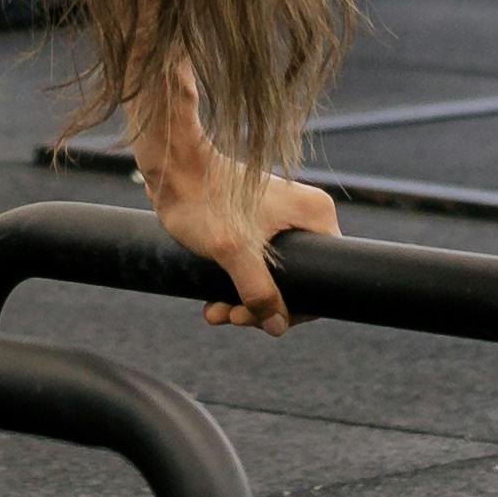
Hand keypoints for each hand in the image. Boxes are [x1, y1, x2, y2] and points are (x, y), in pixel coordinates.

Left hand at [132, 107, 340, 330]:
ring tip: (217, 312)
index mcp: (314, 214)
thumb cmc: (207, 201)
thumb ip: (259, 292)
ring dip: (244, 301)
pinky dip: (236, 285)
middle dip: (262, 306)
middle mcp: (304, 216)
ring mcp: (280, 219)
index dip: (297, 308)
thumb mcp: (235, 252)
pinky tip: (214, 302)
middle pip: (296, 281)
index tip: (266, 320)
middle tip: (234, 317)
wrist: (173, 170)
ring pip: (272, 277)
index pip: (324, 276)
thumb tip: (278, 326)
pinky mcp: (257, 224)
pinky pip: (256, 265)